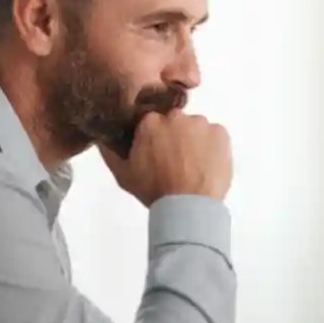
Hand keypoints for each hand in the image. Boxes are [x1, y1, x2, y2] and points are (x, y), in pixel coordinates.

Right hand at [100, 110, 231, 206]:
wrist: (189, 205)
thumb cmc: (154, 190)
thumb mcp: (123, 174)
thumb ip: (110, 152)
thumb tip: (102, 137)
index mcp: (150, 122)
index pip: (151, 122)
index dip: (154, 139)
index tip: (156, 154)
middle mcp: (176, 117)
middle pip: (175, 123)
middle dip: (174, 137)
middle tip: (176, 161)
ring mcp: (201, 123)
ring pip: (196, 128)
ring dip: (194, 141)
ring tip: (193, 165)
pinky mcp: (221, 132)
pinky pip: (215, 135)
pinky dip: (212, 146)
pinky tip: (207, 163)